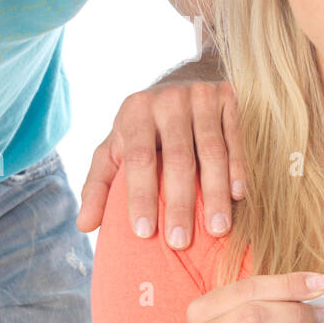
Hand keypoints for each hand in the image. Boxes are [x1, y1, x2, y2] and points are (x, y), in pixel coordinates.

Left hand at [75, 78, 244, 245]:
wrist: (181, 80)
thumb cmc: (143, 128)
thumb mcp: (116, 149)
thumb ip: (99, 184)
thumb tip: (85, 225)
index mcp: (135, 111)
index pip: (139, 158)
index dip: (141, 196)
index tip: (143, 233)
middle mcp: (168, 100)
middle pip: (178, 158)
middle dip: (179, 203)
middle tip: (180, 242)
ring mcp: (201, 96)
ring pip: (212, 152)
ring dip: (215, 193)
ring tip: (217, 229)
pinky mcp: (228, 98)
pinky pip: (235, 139)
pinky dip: (238, 169)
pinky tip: (239, 197)